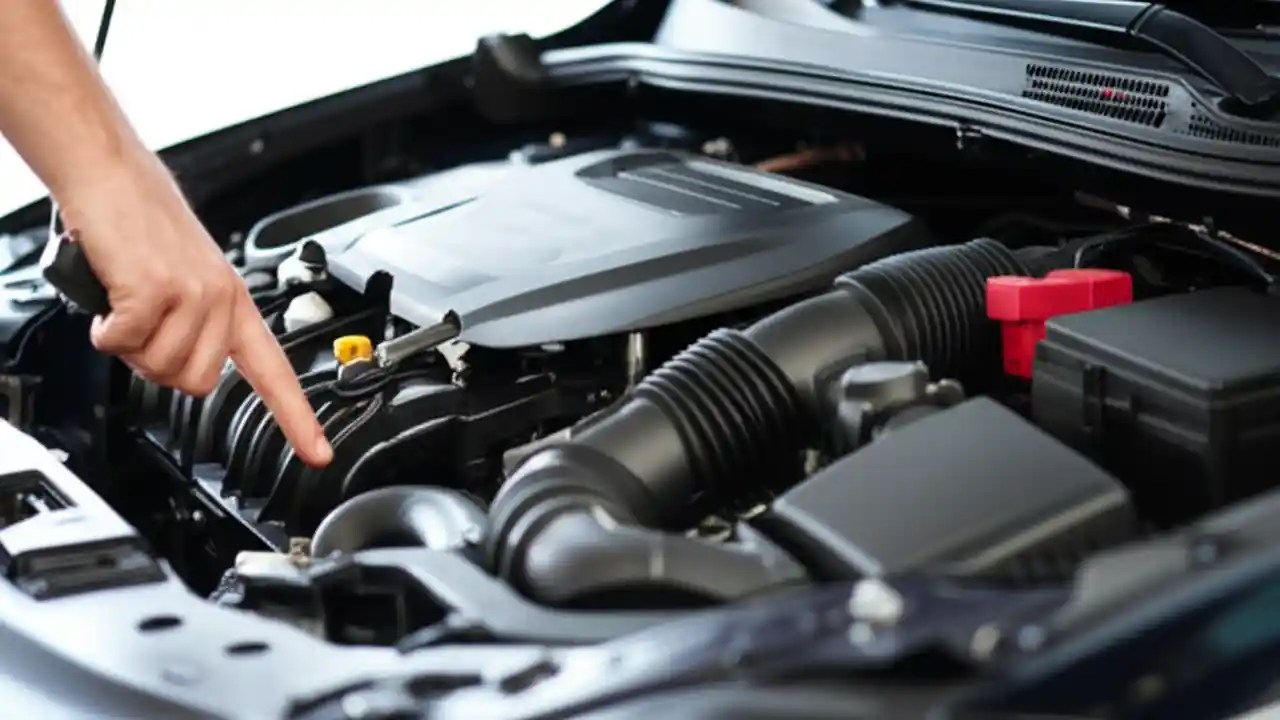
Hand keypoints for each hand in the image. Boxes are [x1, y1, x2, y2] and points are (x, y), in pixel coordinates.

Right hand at [58, 151, 332, 466]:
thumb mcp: (184, 280)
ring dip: (131, 345)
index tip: (319, 454)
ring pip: (161, 368)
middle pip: (197, 384)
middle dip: (160, 367)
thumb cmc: (139, 226)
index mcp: (235, 302)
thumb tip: (178, 367)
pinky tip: (110, 296)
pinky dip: (106, 329)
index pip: (276, 372)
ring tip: (126, 302)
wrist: (110, 175)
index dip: (297, 419)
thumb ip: (194, 325)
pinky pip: (125, 343)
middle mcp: (222, 300)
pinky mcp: (157, 288)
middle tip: (142, 326)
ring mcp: (194, 294)